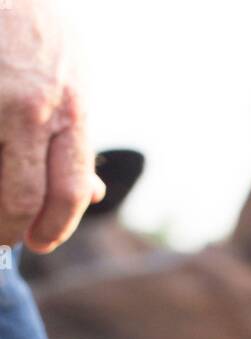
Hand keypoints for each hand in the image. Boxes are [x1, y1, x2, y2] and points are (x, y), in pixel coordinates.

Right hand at [0, 0, 105, 252]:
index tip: (41, 241)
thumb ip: (77, 138)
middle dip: (11, 230)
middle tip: (5, 237)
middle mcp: (33, 108)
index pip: (71, 191)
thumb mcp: (72, 79)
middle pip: (24, 198)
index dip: (56, 228)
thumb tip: (93, 196)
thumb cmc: (36, 36)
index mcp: (71, 110)